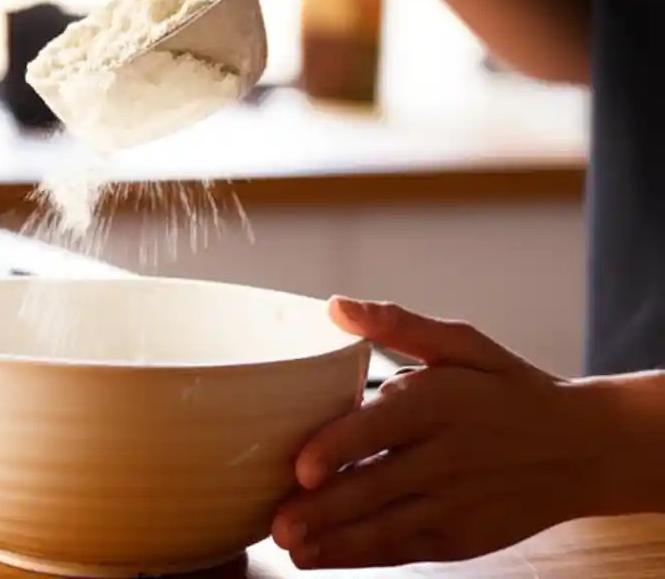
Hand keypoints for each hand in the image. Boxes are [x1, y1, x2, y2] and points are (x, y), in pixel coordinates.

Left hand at [271, 297, 608, 568]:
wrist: (581, 448)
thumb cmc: (507, 389)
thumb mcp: (464, 345)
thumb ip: (397, 325)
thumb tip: (336, 306)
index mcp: (439, 404)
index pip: (381, 429)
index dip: (339, 450)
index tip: (302, 467)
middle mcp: (445, 459)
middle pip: (375, 487)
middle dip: (323, 509)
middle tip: (278, 521)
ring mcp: (452, 504)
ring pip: (384, 527)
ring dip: (333, 540)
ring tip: (289, 546)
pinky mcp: (458, 538)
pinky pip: (402, 550)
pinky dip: (360, 556)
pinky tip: (319, 556)